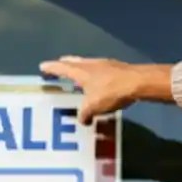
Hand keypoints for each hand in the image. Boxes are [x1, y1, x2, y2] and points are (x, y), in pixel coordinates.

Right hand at [38, 56, 168, 124]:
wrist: (138, 83)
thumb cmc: (111, 92)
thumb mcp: (93, 106)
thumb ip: (85, 113)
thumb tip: (82, 119)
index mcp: (81, 71)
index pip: (62, 68)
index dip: (52, 68)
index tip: (43, 66)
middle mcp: (91, 64)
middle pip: (75, 62)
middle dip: (66, 64)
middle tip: (60, 65)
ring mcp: (106, 64)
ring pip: (88, 64)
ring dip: (82, 69)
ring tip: (78, 75)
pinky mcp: (118, 69)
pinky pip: (101, 70)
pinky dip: (96, 75)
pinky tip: (99, 82)